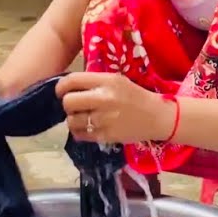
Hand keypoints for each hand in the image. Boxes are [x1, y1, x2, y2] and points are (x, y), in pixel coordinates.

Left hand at [55, 71, 170, 143]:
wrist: (156, 117)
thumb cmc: (135, 96)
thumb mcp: (116, 80)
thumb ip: (93, 82)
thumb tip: (68, 87)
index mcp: (107, 81)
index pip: (72, 80)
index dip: (61, 87)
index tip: (62, 92)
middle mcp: (104, 99)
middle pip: (68, 102)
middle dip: (67, 104)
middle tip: (75, 106)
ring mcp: (104, 119)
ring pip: (71, 121)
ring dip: (73, 120)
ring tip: (81, 118)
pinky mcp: (106, 136)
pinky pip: (80, 135)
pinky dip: (79, 132)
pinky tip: (87, 128)